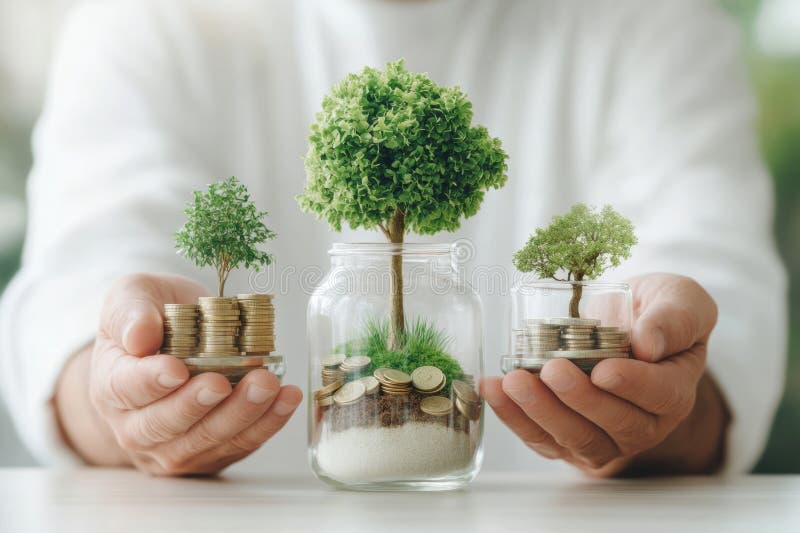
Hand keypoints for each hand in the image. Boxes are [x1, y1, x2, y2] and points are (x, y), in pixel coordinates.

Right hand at [86, 273, 301, 474]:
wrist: (170, 344)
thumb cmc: (152, 318)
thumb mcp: (133, 296)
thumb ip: (131, 310)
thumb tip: (140, 335)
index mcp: (110, 384)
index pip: (126, 389)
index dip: (150, 382)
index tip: (177, 369)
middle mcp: (135, 425)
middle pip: (165, 425)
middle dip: (199, 404)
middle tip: (226, 381)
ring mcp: (172, 446)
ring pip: (205, 440)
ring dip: (241, 415)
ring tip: (267, 385)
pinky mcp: (210, 453)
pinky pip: (239, 445)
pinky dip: (267, 423)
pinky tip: (286, 398)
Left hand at [483, 273, 723, 475]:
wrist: (627, 324)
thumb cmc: (656, 311)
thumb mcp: (680, 299)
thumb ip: (673, 318)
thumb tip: (648, 345)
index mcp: (675, 389)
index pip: (660, 395)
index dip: (633, 386)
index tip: (605, 369)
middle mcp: (645, 423)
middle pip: (615, 425)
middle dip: (579, 399)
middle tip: (551, 370)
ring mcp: (606, 437)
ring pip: (576, 438)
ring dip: (541, 413)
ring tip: (514, 382)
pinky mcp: (569, 439)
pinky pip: (543, 438)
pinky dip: (515, 417)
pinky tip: (494, 390)